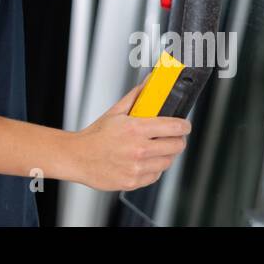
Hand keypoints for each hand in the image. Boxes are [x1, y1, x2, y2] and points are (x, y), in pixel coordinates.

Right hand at [69, 82, 190, 191]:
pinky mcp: (134, 181)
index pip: (173, 127)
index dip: (184, 126)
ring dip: (166, 154)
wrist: (78, 157)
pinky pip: (156, 175)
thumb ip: (136, 96)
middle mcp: (138, 149)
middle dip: (178, 140)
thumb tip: (149, 82)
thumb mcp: (115, 112)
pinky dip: (154, 168)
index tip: (185, 125)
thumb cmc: (96, 135)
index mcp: (135, 129)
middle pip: (176, 146)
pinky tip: (144, 161)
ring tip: (155, 148)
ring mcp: (137, 167)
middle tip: (171, 137)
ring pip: (168, 161)